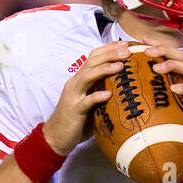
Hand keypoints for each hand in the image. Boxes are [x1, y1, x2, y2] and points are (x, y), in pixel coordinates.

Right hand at [43, 42, 130, 156]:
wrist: (56, 137)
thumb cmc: (76, 120)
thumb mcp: (90, 101)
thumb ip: (100, 91)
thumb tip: (124, 86)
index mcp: (80, 79)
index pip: (93, 57)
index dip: (108, 48)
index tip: (125, 44)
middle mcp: (75, 83)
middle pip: (92, 62)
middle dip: (110, 54)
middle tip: (127, 51)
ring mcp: (74, 96)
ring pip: (88, 76)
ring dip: (104, 69)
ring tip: (120, 66)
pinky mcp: (74, 110)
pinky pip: (86, 101)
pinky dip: (97, 96)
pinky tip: (108, 94)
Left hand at [144, 45, 182, 144]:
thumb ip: (171, 90)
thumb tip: (149, 89)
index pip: (176, 54)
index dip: (161, 45)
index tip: (144, 40)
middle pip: (181, 56)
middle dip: (163, 50)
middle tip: (146, 50)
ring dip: (172, 66)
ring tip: (156, 68)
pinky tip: (174, 89)